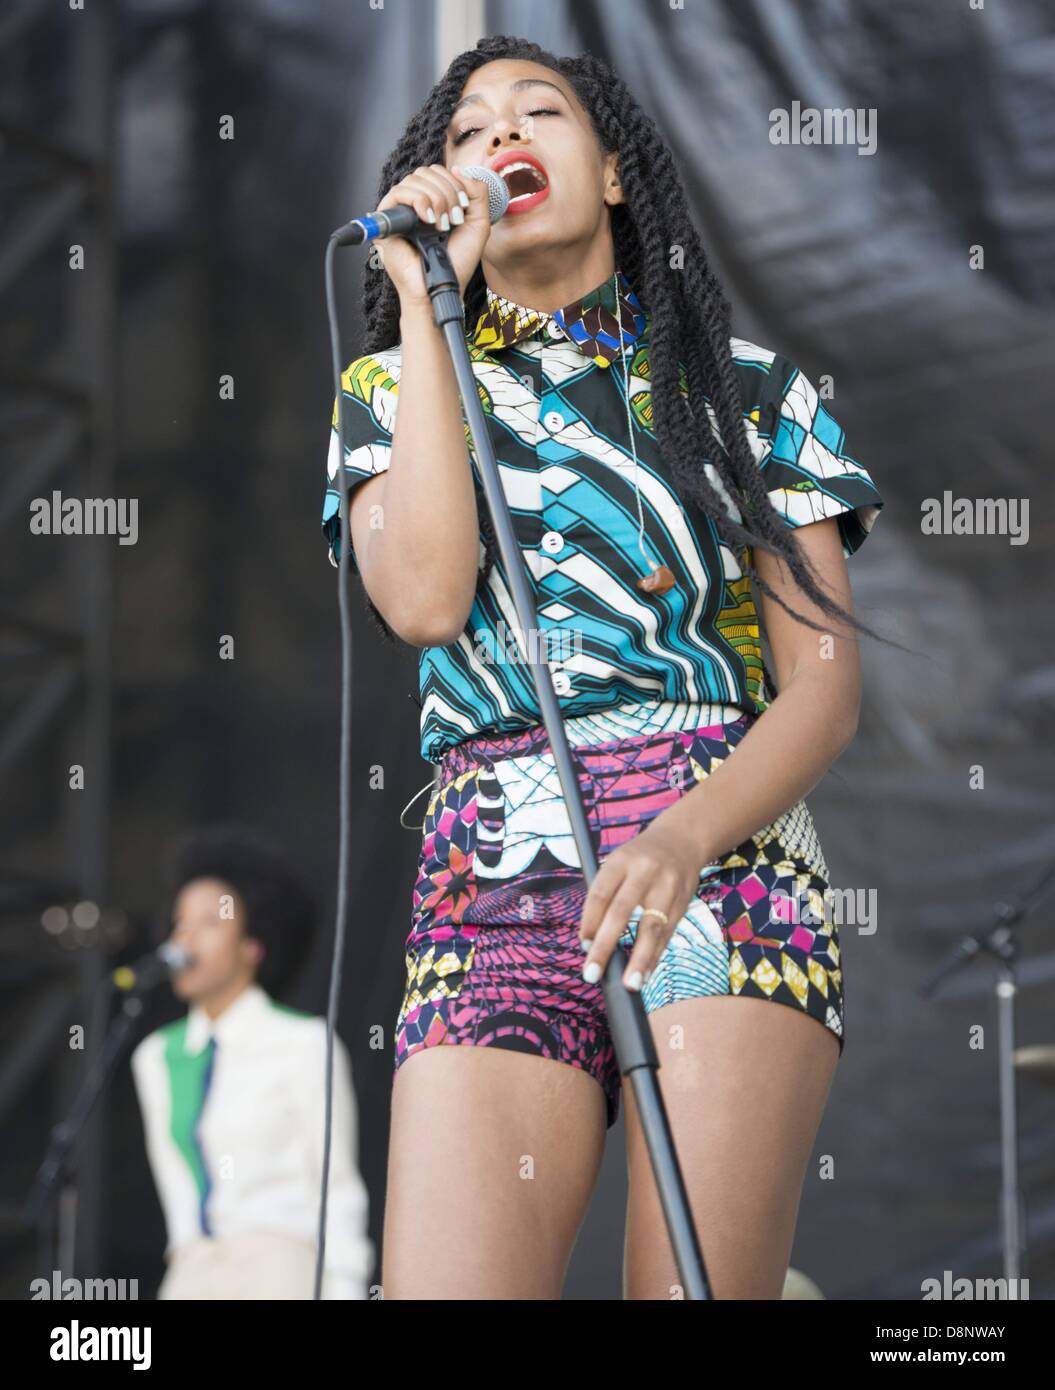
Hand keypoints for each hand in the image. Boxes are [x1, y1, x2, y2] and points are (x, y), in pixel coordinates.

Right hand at [375, 162, 494, 305]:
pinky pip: (398, 192)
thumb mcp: (478, 223)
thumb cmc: (457, 262)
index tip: (463, 211)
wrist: (443, 286)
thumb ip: (477, 193)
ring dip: (436, 199)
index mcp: (433, 202)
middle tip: (453, 220)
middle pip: (427, 172)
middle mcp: (415, 203)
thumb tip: (457, 169)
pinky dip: (419, 201)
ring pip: (415, 179)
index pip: (439, 172)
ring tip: (441, 225)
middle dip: (447, 192)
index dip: (454, 184)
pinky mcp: (387, 220)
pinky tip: (428, 220)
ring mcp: (400, 210)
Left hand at [579, 818, 706, 990]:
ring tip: (630, 984)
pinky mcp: (683, 902)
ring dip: (640, 958)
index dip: (589, 922)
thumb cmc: (639, 858)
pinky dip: (655, 956)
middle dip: (605, 945)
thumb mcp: (618, 863)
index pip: (600, 894)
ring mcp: (667, 887)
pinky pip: (668, 933)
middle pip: (621, 912)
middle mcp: (644, 872)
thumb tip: (591, 941)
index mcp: (620, 860)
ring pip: (651, 927)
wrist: (683, 840)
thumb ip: (605, 895)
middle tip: (591, 973)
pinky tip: (645, 974)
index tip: (582, 947)